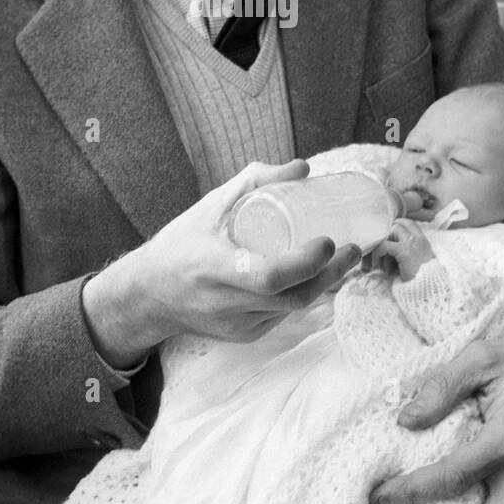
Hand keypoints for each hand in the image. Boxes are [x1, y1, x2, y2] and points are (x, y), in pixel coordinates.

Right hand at [82, 158, 361, 367]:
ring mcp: (239, 325)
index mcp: (214, 269)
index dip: (304, 262)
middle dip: (332, 274)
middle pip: (293, 297)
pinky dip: (304, 295)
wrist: (149, 295)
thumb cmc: (181, 243)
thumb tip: (304, 168)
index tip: (328, 240)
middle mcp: (227, 304)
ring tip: (346, 259)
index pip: (268, 275)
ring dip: (324, 285)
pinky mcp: (246, 335)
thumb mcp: (211, 205)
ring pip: (293, 309)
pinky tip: (319, 277)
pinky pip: (284, 315)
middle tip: (354, 248)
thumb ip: (256, 181)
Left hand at [372, 219, 436, 283]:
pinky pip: (384, 245)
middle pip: (396, 226)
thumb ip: (407, 249)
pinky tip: (379, 265)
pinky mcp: (404, 251)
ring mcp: (412, 242)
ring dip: (383, 248)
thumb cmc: (420, 279)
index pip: (407, 223)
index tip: (389, 243)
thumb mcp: (416, 261)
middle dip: (388, 239)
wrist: (427, 290)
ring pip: (389, 233)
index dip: (395, 229)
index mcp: (422, 240)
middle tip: (385, 255)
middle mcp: (418, 238)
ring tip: (385, 265)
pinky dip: (378, 254)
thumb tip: (389, 244)